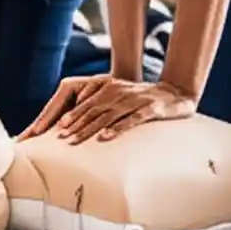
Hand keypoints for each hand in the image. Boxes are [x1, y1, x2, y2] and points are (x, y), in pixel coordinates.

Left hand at [17, 75, 197, 144]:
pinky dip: (117, 128)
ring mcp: (133, 100)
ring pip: (106, 115)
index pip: (83, 104)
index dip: (68, 116)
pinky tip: (105, 138)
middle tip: (59, 138)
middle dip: (73, 124)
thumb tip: (80, 120)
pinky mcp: (149, 109)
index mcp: (108, 89)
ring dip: (88, 128)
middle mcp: (117, 93)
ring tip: (74, 140)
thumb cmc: (144, 100)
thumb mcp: (120, 98)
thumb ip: (102, 106)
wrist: (176, 93)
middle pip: (91, 110)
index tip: (54, 129)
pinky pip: (131, 120)